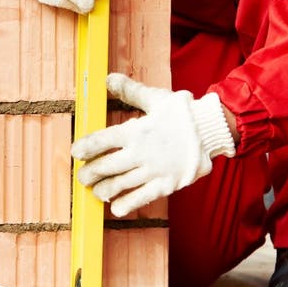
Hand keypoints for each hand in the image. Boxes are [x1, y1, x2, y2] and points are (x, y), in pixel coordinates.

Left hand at [71, 73, 235, 216]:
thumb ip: (130, 90)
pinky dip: (126, 204)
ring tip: (97, 191)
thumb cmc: (182, 113)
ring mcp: (152, 170)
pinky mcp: (165, 184)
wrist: (211, 130)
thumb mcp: (155, 98)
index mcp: (136, 130)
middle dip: (89, 173)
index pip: (101, 140)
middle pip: (105, 167)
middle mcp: (140, 153)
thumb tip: (108, 78)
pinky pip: (141, 199)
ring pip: (119, 185)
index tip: (76, 152)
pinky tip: (116, 207)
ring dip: (103, 190)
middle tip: (83, 176)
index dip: (85, 147)